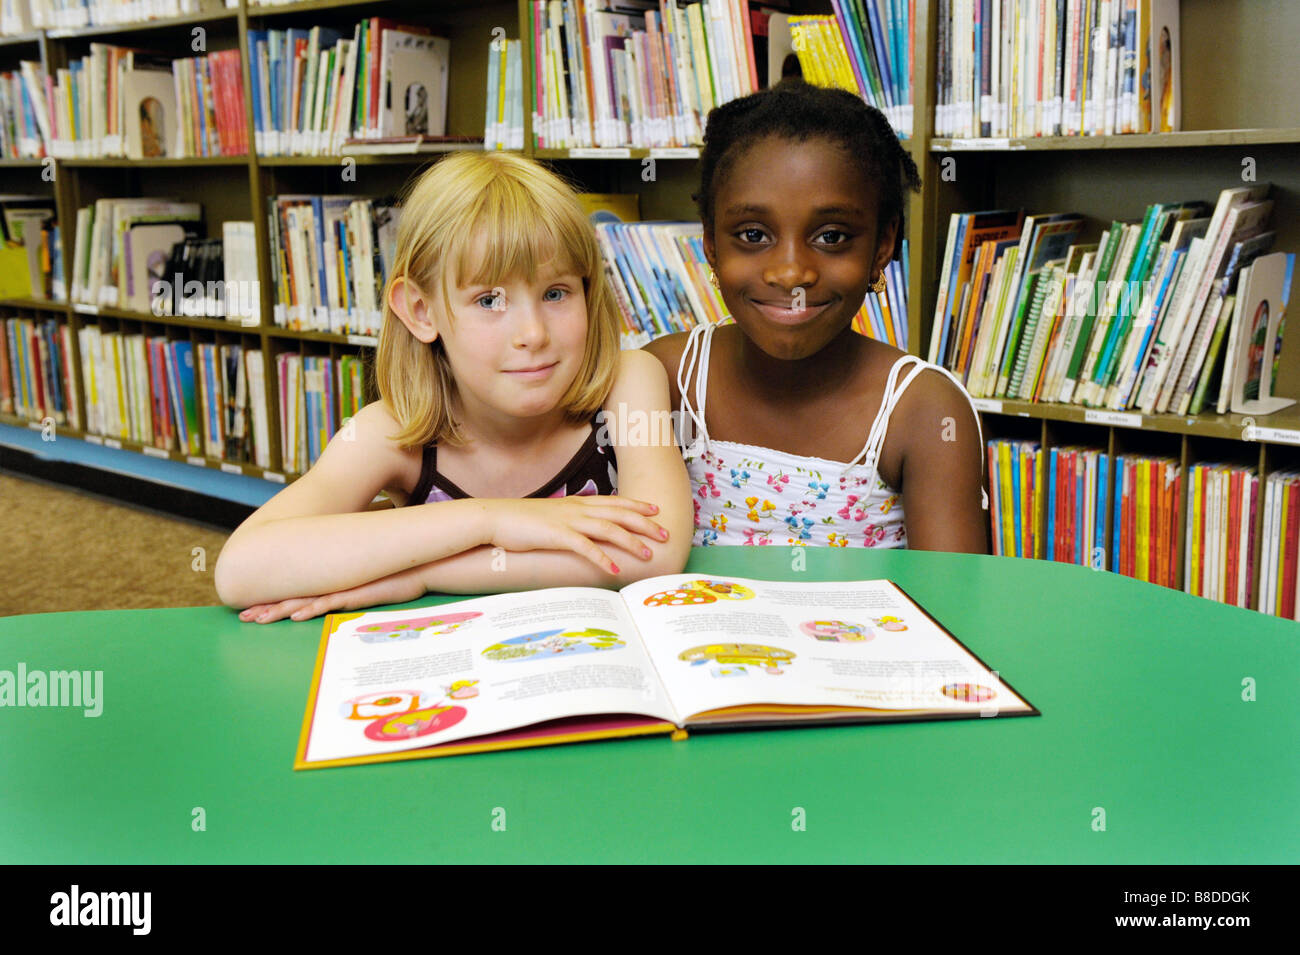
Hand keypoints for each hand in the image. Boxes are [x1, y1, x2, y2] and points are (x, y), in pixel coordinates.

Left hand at [236, 566, 427, 623]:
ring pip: (304, 600)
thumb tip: (338, 598)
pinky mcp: (357, 593)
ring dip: (278, 610)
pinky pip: (329, 603)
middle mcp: (333, 583)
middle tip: (243, 616)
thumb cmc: (395, 578)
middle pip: (293, 596)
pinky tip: (294, 616)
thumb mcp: (368, 588)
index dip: (273, 600)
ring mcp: (344, 588)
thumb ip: (351, 592)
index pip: (297, 592)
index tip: (253, 608)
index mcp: (332, 583)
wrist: (420, 567)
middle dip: (265, 606)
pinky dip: (310, 610)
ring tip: (257, 618)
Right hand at [481, 496, 668, 573]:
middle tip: (665, 534)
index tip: (655, 510)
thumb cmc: (520, 520)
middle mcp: (577, 508)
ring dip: (631, 542)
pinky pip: (586, 547)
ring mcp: (568, 521)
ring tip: (648, 554)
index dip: (636, 505)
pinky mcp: (557, 535)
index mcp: (575, 503)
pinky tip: (616, 568)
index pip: (613, 501)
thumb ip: (567, 521)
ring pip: (609, 529)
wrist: (494, 518)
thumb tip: (580, 532)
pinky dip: (603, 558)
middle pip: (619, 513)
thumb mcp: (550, 516)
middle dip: (645, 524)